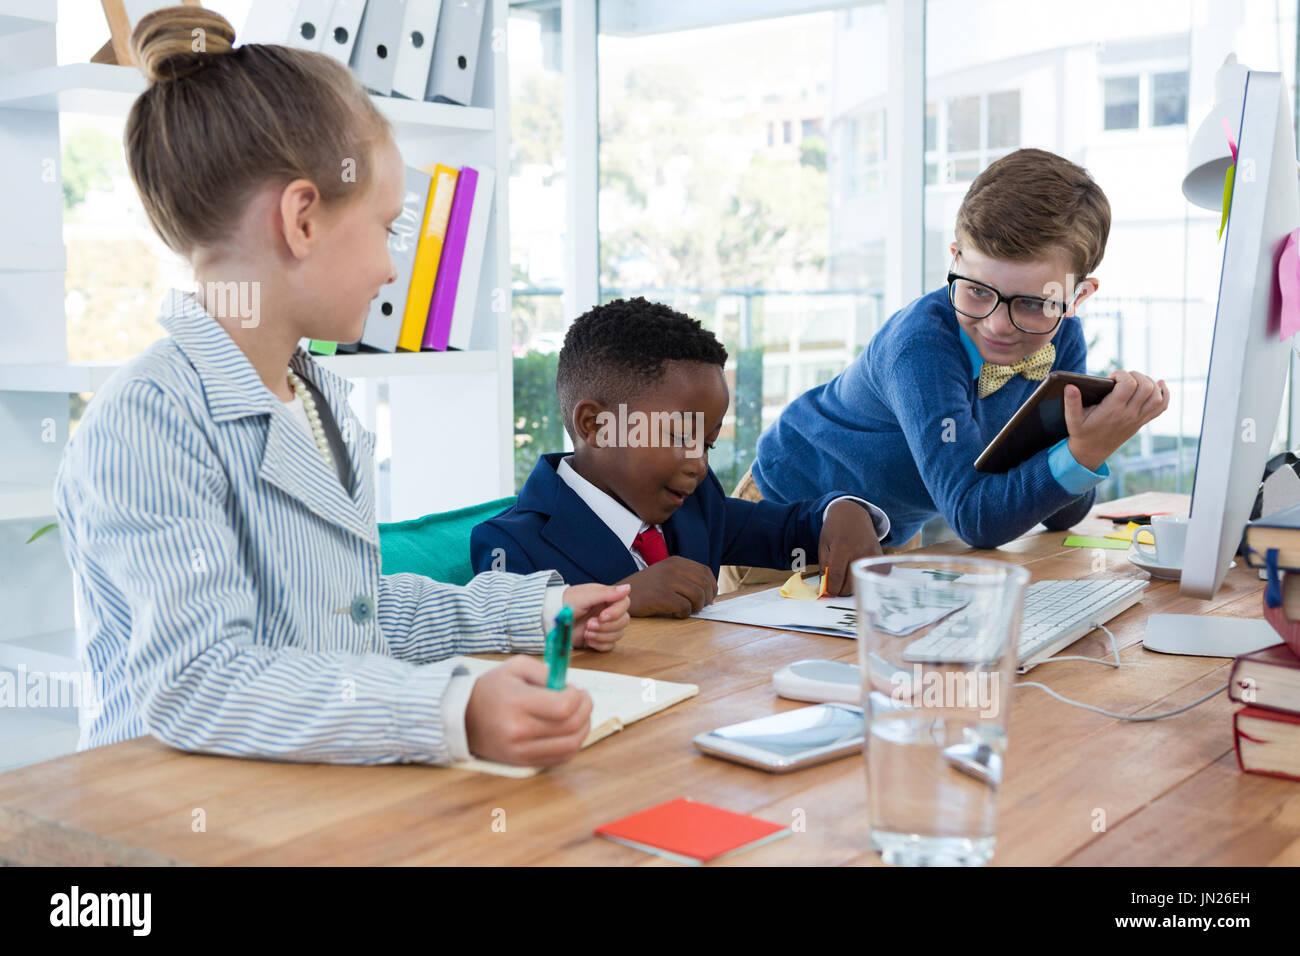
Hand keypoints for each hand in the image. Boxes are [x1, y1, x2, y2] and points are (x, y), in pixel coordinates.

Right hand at [464, 656, 592, 765]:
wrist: (464, 718)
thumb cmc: (492, 688)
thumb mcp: (515, 667)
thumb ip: (545, 671)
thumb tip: (570, 686)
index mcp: (517, 703)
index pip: (563, 707)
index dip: (578, 697)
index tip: (575, 689)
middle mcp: (519, 731)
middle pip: (570, 727)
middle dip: (586, 710)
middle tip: (584, 699)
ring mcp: (521, 751)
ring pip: (570, 746)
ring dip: (584, 728)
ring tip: (581, 714)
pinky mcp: (523, 763)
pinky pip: (560, 759)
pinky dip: (573, 745)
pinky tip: (571, 731)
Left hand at [562, 582, 631, 651]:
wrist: (550, 620)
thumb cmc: (565, 603)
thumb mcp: (585, 596)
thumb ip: (607, 593)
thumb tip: (628, 587)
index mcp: (606, 598)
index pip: (624, 604)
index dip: (616, 612)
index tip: (602, 616)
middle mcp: (607, 611)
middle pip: (623, 621)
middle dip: (607, 625)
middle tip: (589, 624)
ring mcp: (603, 627)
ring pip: (618, 634)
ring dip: (602, 635)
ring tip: (586, 631)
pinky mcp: (598, 639)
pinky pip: (609, 646)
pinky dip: (599, 644)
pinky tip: (587, 639)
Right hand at [616, 555, 717, 617]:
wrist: (619, 595)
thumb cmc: (645, 589)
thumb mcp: (665, 575)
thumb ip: (685, 579)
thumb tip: (711, 596)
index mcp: (676, 561)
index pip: (706, 572)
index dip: (712, 587)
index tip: (709, 598)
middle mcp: (673, 568)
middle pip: (705, 585)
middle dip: (706, 600)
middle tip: (697, 608)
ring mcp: (667, 581)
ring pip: (698, 596)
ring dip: (696, 607)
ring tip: (686, 610)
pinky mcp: (661, 596)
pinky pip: (685, 607)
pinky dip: (684, 613)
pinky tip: (675, 613)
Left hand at [817, 499, 883, 595]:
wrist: (852, 515)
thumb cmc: (835, 530)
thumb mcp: (824, 546)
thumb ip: (824, 567)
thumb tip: (825, 587)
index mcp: (842, 548)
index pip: (836, 577)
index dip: (831, 588)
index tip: (829, 591)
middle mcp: (859, 552)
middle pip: (850, 584)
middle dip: (841, 591)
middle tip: (836, 587)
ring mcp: (871, 555)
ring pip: (861, 583)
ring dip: (852, 587)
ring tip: (845, 578)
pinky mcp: (879, 557)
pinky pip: (872, 576)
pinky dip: (865, 579)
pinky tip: (857, 572)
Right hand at [1064, 370, 1168, 470]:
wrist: (1092, 452)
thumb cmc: (1082, 432)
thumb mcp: (1072, 419)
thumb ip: (1071, 402)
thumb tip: (1070, 387)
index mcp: (1113, 411)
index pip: (1128, 385)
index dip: (1122, 374)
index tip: (1111, 377)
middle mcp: (1129, 414)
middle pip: (1146, 387)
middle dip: (1136, 375)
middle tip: (1123, 378)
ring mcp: (1138, 419)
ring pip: (1156, 396)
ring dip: (1149, 382)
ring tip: (1136, 380)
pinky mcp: (1142, 422)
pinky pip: (1162, 407)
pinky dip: (1165, 394)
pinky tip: (1159, 385)